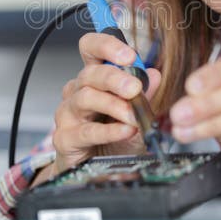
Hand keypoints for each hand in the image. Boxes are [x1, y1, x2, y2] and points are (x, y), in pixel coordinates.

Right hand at [50, 32, 161, 174]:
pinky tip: (126, 131)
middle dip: (115, 78)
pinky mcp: (65, 138)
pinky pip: (87, 131)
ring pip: (86, 98)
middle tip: (135, 88)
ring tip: (134, 116)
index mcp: (94, 78)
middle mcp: (77, 91)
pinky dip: (109, 131)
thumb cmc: (115, 139)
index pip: (91, 48)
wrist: (97, 173)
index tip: (129, 55)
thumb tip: (155, 75)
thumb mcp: (137, 116)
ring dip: (114, 105)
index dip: (107, 46)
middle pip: (90, 73)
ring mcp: (68, 114)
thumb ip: (145, 96)